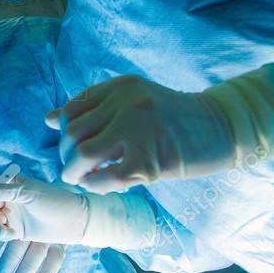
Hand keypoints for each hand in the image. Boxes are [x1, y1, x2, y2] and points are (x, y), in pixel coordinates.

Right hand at [0, 176, 89, 244]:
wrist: (76, 221)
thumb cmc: (55, 200)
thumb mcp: (29, 193)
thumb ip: (3, 191)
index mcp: (11, 184)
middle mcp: (9, 198)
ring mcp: (13, 215)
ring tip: (3, 232)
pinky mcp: (17, 230)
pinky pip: (1, 233)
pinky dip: (1, 235)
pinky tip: (8, 236)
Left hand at [48, 75, 231, 192]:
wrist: (223, 128)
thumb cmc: (176, 119)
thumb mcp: (135, 102)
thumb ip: (96, 108)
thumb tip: (49, 119)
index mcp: (121, 87)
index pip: (73, 109)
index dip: (65, 131)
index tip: (71, 145)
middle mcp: (126, 103)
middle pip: (73, 132)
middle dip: (66, 154)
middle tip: (73, 167)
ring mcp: (137, 130)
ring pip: (82, 153)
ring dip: (73, 171)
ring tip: (79, 178)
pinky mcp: (148, 161)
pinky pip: (105, 178)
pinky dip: (95, 185)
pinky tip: (99, 184)